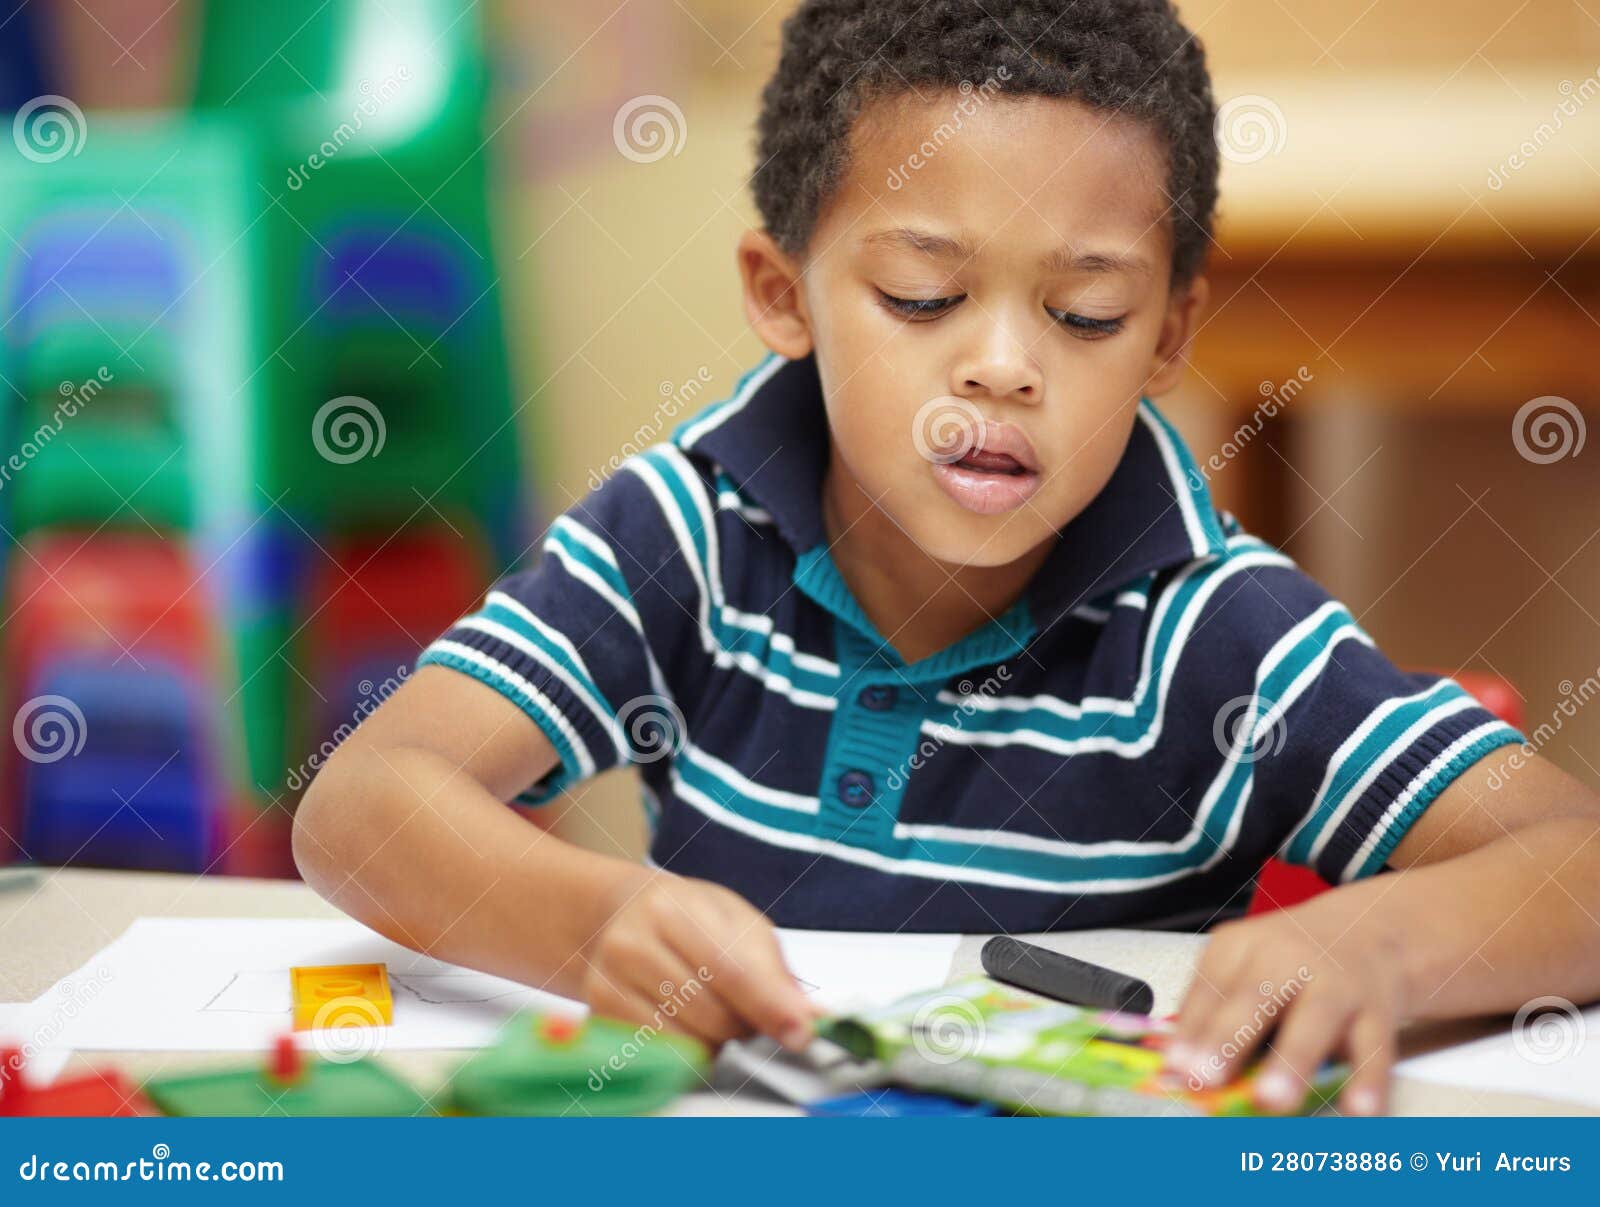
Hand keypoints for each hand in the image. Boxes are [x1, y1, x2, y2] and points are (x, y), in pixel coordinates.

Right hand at [581, 870, 819, 1051]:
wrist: (620, 916)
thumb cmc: (687, 917)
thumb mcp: (736, 922)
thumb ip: (772, 970)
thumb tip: (806, 1018)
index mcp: (672, 907)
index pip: (730, 968)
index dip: (769, 1005)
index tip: (800, 1034)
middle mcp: (631, 943)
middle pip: (712, 1014)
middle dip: (746, 1025)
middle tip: (749, 1011)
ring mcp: (608, 982)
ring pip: (688, 1042)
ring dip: (718, 1042)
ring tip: (715, 1012)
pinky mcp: (600, 1018)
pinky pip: (662, 1057)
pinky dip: (688, 1052)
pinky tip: (687, 1025)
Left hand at [1164, 892, 1411, 1114]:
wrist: (1369, 929)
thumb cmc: (1292, 959)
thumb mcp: (1244, 966)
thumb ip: (1212, 1013)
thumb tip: (1176, 1069)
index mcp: (1242, 946)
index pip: (1209, 988)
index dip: (1191, 1029)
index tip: (1175, 1066)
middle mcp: (1288, 957)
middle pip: (1254, 998)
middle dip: (1228, 1039)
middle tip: (1206, 1076)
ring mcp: (1336, 982)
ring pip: (1314, 1020)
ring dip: (1292, 1062)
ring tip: (1271, 1100)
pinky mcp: (1378, 1010)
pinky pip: (1374, 1048)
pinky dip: (1367, 1080)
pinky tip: (1358, 1110)